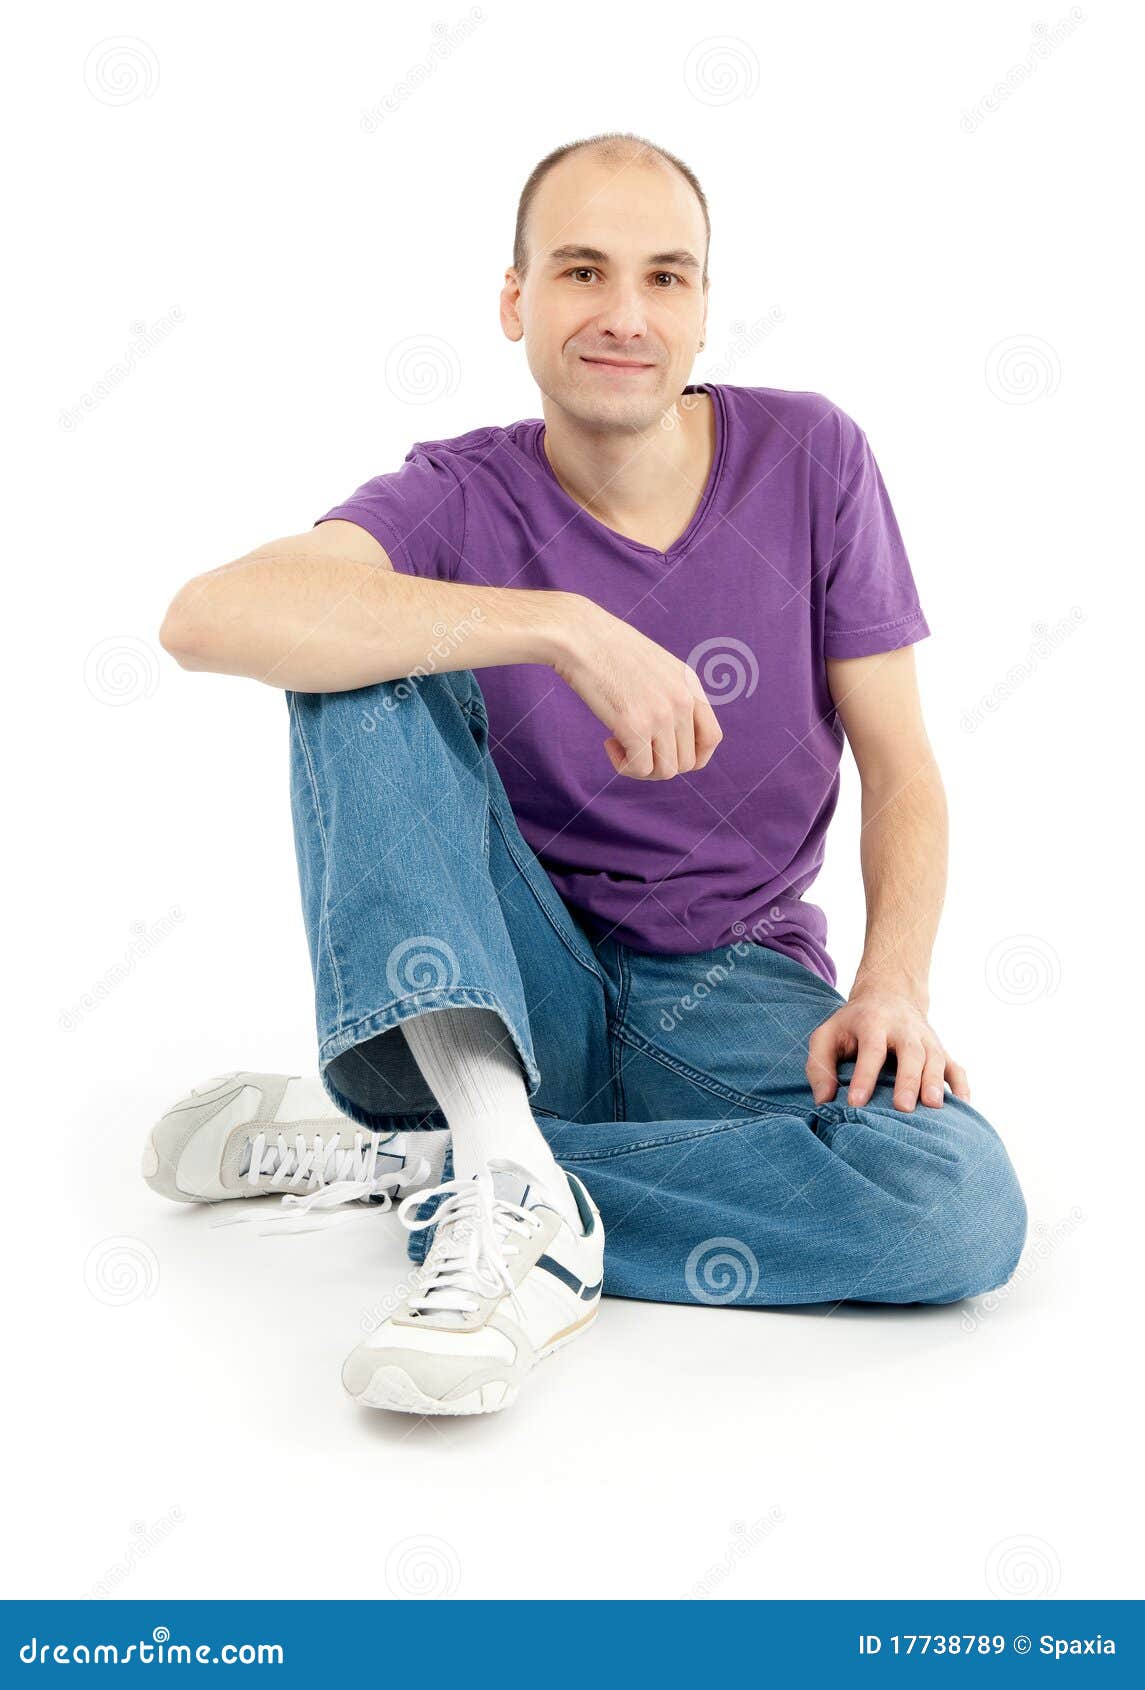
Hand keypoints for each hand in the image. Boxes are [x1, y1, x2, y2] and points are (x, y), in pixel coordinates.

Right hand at [552, 596, 722, 778]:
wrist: (579, 635)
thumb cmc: (608, 651)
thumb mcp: (655, 668)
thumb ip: (670, 697)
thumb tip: (670, 741)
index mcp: (690, 685)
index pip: (712, 738)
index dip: (693, 756)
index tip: (665, 752)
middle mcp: (682, 700)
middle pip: (687, 762)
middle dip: (659, 764)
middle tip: (633, 746)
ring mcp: (661, 714)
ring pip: (665, 771)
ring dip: (641, 768)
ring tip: (620, 743)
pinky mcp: (635, 726)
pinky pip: (640, 769)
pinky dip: (623, 766)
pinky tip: (609, 742)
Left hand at [805, 986, 970, 1112]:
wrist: (889, 995)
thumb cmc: (852, 1024)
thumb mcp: (827, 1035)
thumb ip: (819, 1065)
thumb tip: (823, 1101)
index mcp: (873, 1023)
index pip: (870, 1050)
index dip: (863, 1076)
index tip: (855, 1103)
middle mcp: (904, 1029)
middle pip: (910, 1053)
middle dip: (907, 1080)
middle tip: (903, 1107)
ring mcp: (927, 1039)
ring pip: (936, 1059)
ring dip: (936, 1082)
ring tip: (933, 1106)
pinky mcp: (942, 1051)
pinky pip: (957, 1068)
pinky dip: (962, 1086)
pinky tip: (963, 1106)